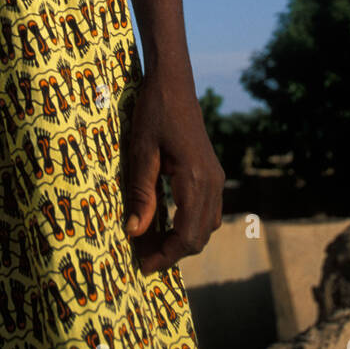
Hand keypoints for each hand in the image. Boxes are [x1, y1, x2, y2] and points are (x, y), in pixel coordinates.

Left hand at [121, 74, 224, 274]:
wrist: (173, 82)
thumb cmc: (154, 112)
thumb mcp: (141, 153)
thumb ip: (140, 194)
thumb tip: (134, 233)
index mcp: (195, 181)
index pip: (187, 237)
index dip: (165, 256)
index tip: (142, 266)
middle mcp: (212, 184)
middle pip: (199, 237)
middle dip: (172, 252)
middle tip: (141, 256)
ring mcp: (216, 177)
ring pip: (206, 226)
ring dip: (182, 239)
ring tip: (150, 241)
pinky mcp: (212, 172)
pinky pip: (207, 210)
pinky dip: (190, 223)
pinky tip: (165, 219)